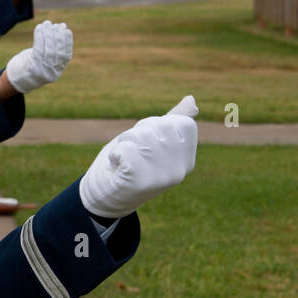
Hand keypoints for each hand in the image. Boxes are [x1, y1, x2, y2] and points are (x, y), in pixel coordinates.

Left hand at [3, 20, 72, 93]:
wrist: (19, 79)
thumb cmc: (33, 65)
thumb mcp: (45, 60)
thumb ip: (54, 49)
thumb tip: (61, 28)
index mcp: (58, 71)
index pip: (66, 55)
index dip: (68, 42)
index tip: (67, 30)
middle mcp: (52, 73)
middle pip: (58, 53)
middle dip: (58, 37)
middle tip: (57, 25)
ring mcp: (43, 72)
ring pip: (49, 50)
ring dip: (48, 34)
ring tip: (47, 23)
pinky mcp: (33, 69)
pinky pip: (38, 50)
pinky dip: (39, 37)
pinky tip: (39, 28)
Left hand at [78, 96, 198, 218]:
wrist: (105, 198)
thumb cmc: (129, 164)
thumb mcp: (152, 140)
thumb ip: (171, 122)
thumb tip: (192, 99)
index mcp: (187, 159)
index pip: (180, 122)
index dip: (155, 126)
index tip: (147, 145)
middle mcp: (181, 170)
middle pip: (159, 125)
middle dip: (138, 134)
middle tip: (133, 154)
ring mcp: (163, 177)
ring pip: (141, 136)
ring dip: (125, 144)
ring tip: (124, 161)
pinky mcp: (141, 182)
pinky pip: (126, 149)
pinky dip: (115, 155)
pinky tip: (118, 170)